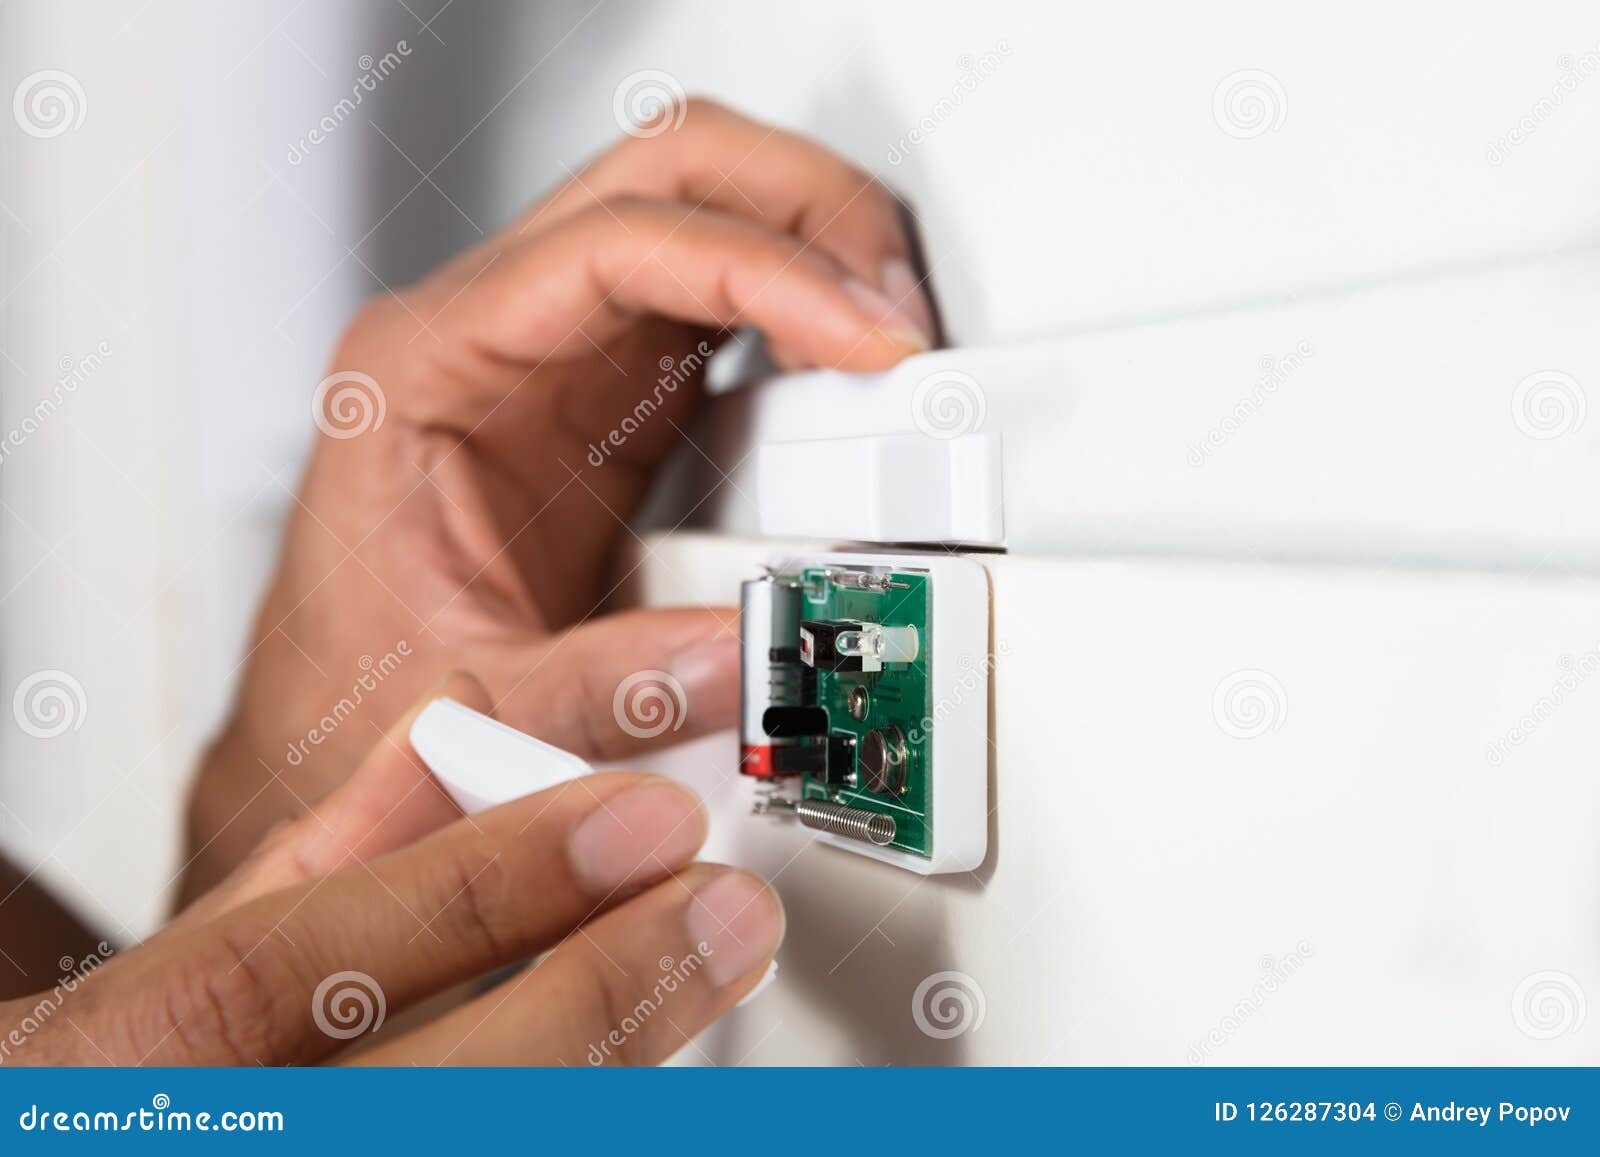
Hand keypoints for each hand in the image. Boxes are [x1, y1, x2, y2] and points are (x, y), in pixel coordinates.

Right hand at [9, 678, 781, 1065]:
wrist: (91, 1133)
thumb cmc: (147, 1053)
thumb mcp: (215, 929)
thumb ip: (339, 839)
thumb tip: (465, 731)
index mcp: (125, 1049)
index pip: (304, 959)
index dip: (484, 885)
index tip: (637, 820)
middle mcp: (195, 1130)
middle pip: (427, 1093)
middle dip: (599, 994)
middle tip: (725, 912)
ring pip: (483, 1133)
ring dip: (619, 1060)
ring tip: (715, 967)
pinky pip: (514, 1142)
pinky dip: (589, 1100)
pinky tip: (650, 1056)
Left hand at [184, 99, 932, 899]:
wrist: (333, 717)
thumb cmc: (348, 681)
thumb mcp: (469, 696)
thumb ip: (607, 684)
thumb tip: (750, 646)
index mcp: (426, 365)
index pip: (612, 245)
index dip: (757, 267)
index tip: (860, 331)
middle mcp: (496, 334)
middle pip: (668, 178)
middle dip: (805, 213)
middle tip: (896, 309)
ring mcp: (563, 357)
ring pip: (709, 218)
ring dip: (816, 253)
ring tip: (893, 339)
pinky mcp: (618, 404)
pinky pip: (728, 313)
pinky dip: (806, 321)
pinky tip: (850, 374)